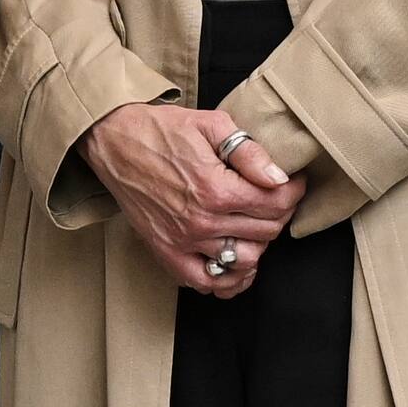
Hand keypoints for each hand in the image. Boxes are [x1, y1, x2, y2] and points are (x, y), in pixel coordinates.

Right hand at [76, 101, 298, 296]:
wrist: (113, 141)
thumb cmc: (160, 130)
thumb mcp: (211, 124)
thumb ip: (249, 152)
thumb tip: (278, 176)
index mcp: (216, 188)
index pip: (277, 203)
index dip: (294, 191)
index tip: (293, 182)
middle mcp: (201, 221)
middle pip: (266, 232)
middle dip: (279, 213)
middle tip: (273, 197)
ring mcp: (183, 242)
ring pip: (244, 260)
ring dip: (258, 243)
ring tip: (254, 225)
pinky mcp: (166, 253)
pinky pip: (206, 282)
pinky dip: (228, 280)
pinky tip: (236, 264)